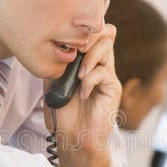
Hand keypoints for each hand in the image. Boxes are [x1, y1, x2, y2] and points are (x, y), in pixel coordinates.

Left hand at [44, 24, 120, 166]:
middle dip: (88, 37)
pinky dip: (89, 81)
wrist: (73, 136)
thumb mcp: (53, 81)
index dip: (84, 29)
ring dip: (89, 57)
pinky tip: (81, 94)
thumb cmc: (63, 112)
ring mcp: (108, 75)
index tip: (65, 41)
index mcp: (87, 59)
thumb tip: (55, 43)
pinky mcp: (113, 89)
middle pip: (106, 32)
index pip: (95, 31)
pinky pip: (104, 73)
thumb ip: (57, 61)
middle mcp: (101, 63)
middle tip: (74, 52)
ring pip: (106, 47)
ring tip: (78, 75)